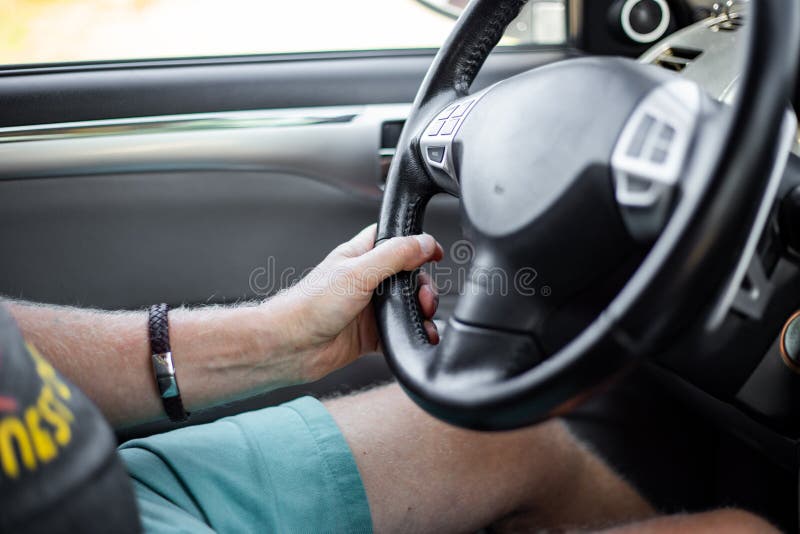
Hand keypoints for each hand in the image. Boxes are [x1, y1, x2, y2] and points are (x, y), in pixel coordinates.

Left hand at [274, 224, 443, 381]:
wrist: (290, 346)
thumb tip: (425, 243)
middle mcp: (366, 280)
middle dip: (424, 285)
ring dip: (421, 311)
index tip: (434, 253)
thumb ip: (394, 256)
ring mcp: (368, 308)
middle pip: (408, 275)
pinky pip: (399, 332)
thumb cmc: (309, 306)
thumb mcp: (358, 272)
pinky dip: (412, 334)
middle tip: (424, 296)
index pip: (393, 240)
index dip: (416, 243)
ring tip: (424, 317)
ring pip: (407, 305)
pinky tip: (419, 336)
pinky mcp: (370, 334)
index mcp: (359, 256)